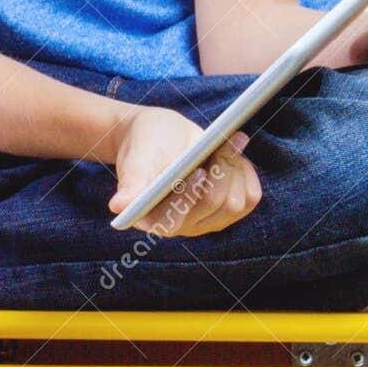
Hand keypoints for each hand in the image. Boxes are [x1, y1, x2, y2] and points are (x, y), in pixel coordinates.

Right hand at [108, 105, 261, 235]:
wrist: (159, 139)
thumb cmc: (145, 145)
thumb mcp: (137, 158)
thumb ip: (131, 182)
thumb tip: (117, 207)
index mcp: (150, 217)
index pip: (178, 217)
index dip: (192, 194)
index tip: (199, 169)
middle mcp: (178, 227)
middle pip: (215, 204)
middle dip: (222, 169)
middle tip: (220, 141)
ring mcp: (203, 222)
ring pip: (237, 202)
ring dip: (235, 168)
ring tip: (227, 143)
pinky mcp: (223, 212)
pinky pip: (249, 199)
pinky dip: (247, 174)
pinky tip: (235, 157)